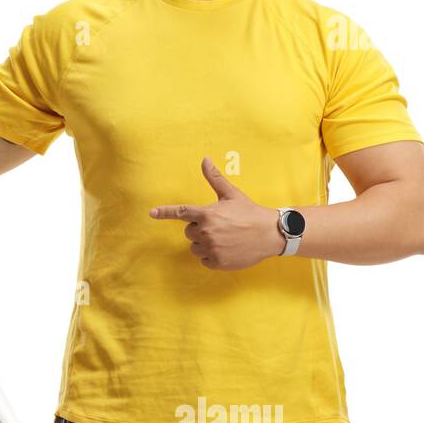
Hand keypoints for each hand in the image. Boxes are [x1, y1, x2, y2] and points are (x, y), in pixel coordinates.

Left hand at [148, 157, 284, 268]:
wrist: (271, 234)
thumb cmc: (250, 212)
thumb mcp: (231, 194)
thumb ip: (215, 179)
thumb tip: (205, 159)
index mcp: (207, 214)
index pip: (181, 212)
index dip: (165, 212)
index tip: (152, 213)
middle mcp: (206, 232)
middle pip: (189, 232)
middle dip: (200, 229)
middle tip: (220, 226)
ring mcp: (211, 249)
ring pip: (195, 247)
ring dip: (204, 244)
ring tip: (224, 238)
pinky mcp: (217, 262)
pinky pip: (203, 260)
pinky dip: (211, 256)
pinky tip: (226, 249)